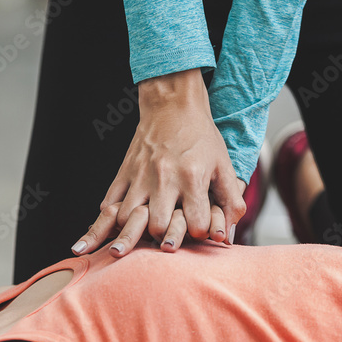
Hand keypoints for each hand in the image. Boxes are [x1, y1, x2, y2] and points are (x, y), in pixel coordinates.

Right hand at [71, 69, 245, 257]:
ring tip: (144, 233)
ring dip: (136, 231)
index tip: (199, 229)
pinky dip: (112, 217)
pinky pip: (110, 202)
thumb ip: (231, 199)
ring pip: (128, 219)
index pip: (195, 224)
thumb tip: (229, 231)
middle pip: (158, 226)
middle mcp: (164, 178)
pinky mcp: (123, 172)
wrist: (172, 104)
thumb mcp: (223, 164)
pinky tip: (121, 222)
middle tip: (170, 235)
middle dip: (165, 237)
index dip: (200, 233)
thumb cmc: (201, 136)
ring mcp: (140, 176)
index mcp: (192, 177)